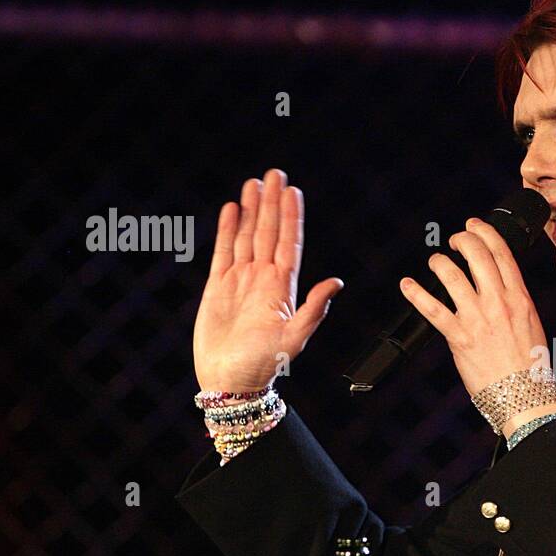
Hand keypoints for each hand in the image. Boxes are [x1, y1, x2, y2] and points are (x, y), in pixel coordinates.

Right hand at [192, 169, 343, 391]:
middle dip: (272, 203)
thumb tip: (337, 282)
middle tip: (275, 173)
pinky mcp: (218, 287)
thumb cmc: (265, 365)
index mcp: (284, 288)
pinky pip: (224, 251)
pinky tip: (232, 209)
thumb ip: (314, 309)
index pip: (290, 244)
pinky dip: (228, 230)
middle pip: (269, 232)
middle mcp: (264, 279)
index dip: (291, 217)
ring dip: (251, 210)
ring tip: (254, 184)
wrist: (232, 382)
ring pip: (247, 237)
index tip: (293, 191)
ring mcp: (241, 281)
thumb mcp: (295, 338)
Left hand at [399, 218, 555, 435]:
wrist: (526, 396)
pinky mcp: (459, 336)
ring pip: (452, 274)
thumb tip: (498, 286)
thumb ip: (514, 301)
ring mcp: (478, 318)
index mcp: (520, 298)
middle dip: (462, 239)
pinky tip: (408, 285)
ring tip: (435, 262)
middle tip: (454, 239)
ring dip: (439, 262)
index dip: (485, 233)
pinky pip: (432, 308)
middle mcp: (499, 302)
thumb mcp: (531, 323)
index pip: (502, 253)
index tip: (475, 225)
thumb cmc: (530, 366)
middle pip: (477, 255)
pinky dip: (416, 293)